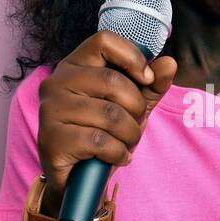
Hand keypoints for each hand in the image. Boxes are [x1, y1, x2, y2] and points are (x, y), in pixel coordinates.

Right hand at [36, 31, 176, 210]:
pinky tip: (116, 157)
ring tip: (125, 144)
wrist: (77, 179)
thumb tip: (169, 63)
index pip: (104, 41)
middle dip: (136, 108)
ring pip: (110, 115)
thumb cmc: (103, 134)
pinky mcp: (51, 139)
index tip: (146, 79)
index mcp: (74, 66)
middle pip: (112, 81)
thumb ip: (151, 84)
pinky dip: (118, 153)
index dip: (132, 58)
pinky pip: (99, 141)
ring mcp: (50, 110)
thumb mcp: (132, 106)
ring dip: (130, 135)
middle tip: (134, 125)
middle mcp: (56, 82)